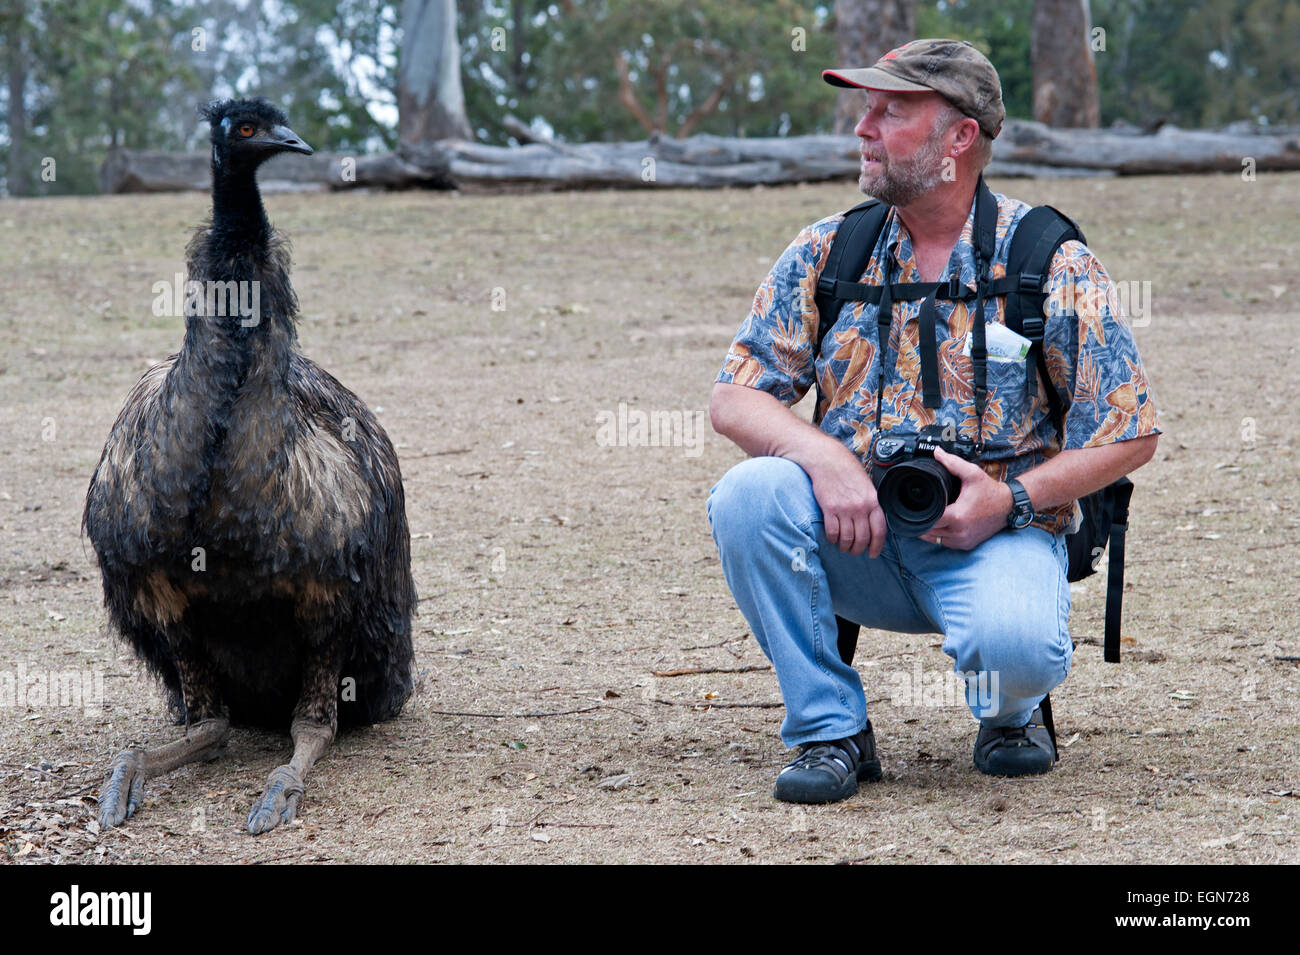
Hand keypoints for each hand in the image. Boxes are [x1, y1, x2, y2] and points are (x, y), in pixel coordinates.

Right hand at [806, 441, 886, 557]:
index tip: (873, 553)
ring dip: (845, 546)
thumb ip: (870, 504)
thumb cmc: (847, 471)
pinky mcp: (829, 508)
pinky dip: (832, 538)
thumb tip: (872, 522)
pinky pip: (832, 532)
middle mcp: (860, 507)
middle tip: (854, 551)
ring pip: (847, 538)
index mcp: (873, 501)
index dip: (877, 546)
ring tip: (843, 546)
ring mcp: (845, 508)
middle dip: (858, 549)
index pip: (879, 531)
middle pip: (862, 538)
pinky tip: (832, 537)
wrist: (828, 460)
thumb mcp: (866, 486)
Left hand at [919, 448, 1013, 550]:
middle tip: (918, 511)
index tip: (917, 506)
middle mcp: (960, 532)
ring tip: (926, 517)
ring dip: (930, 530)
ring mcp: (963, 541)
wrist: (1008, 506)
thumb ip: (953, 463)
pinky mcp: (967, 545)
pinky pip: (946, 544)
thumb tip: (936, 452)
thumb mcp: (972, 473)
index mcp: (958, 516)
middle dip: (923, 521)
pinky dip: (940, 536)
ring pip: (936, 540)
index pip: (929, 520)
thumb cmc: (990, 491)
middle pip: (930, 531)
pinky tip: (938, 525)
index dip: (920, 513)